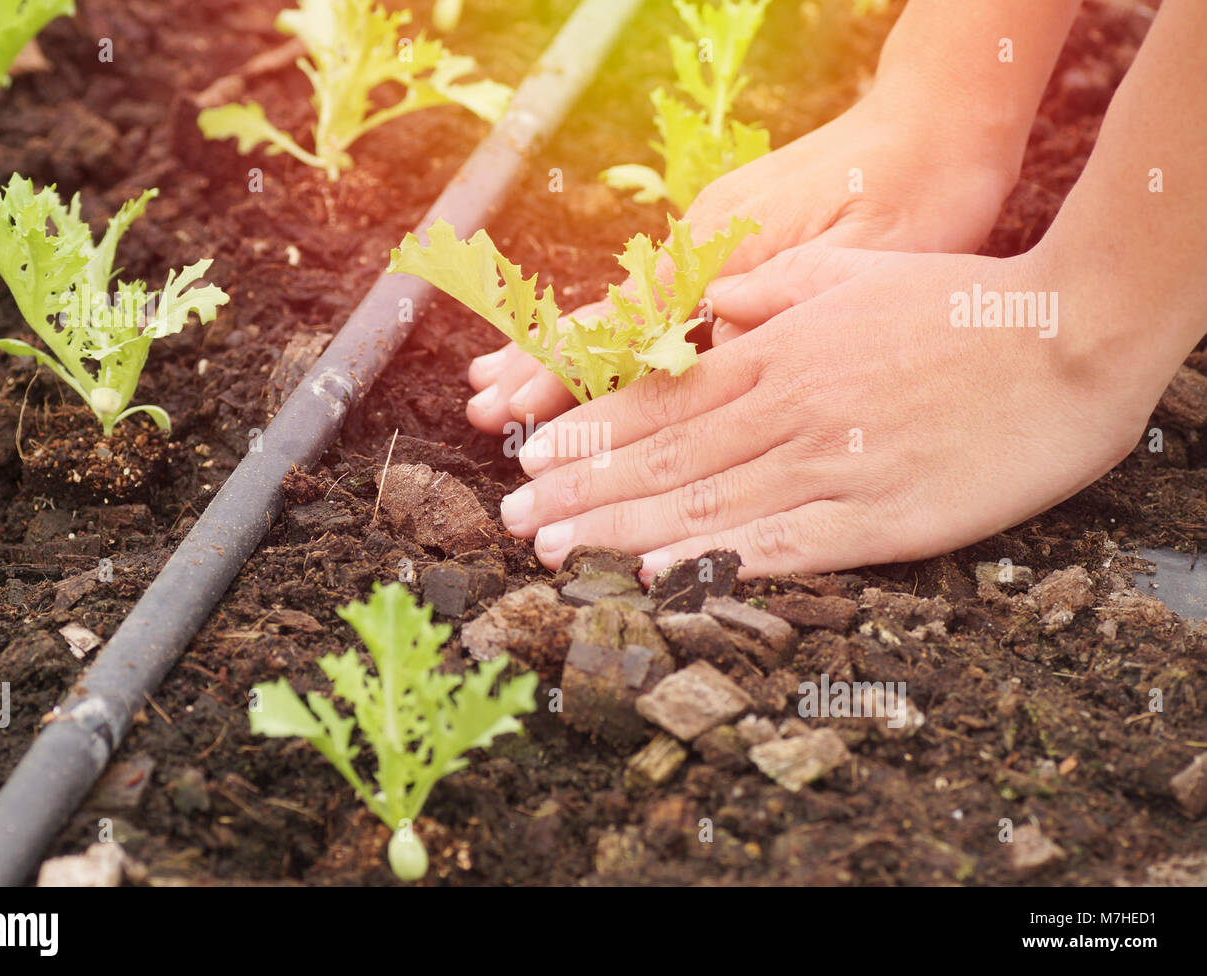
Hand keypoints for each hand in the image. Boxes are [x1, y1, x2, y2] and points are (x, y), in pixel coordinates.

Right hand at [465, 88, 1021, 433]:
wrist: (939, 116)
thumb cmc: (920, 188)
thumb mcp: (868, 257)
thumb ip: (785, 305)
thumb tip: (714, 348)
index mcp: (731, 246)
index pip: (631, 320)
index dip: (572, 370)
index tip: (519, 406)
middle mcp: (705, 239)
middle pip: (610, 313)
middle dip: (543, 363)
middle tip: (482, 405)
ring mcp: (711, 238)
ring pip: (624, 306)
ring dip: (561, 349)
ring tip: (497, 380)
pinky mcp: (727, 240)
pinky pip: (655, 296)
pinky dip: (609, 331)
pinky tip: (582, 354)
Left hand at [496, 245, 1161, 579]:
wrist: (1069, 338)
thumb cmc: (958, 304)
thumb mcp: (852, 275)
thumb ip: (772, 294)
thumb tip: (711, 307)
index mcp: (778, 353)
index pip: (659, 399)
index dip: (587, 431)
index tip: (529, 455)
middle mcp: (788, 411)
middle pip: (662, 458)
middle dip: (579, 488)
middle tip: (513, 516)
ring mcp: (831, 468)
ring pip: (703, 504)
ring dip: (618, 530)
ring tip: (552, 548)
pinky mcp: (880, 522)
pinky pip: (780, 546)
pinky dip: (712, 561)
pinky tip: (655, 575)